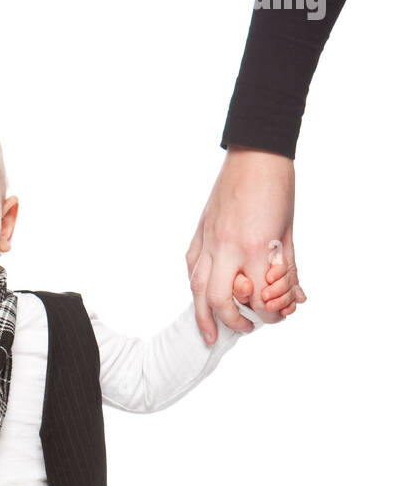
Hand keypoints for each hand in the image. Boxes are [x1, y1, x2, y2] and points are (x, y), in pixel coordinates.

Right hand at [185, 147, 305, 343]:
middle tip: (245, 329)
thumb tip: (293, 297)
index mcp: (254, 247)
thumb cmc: (277, 188)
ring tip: (209, 332)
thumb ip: (287, 267)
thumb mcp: (289, 231)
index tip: (276, 315)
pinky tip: (202, 296)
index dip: (270, 314)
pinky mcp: (200, 232)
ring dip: (203, 315)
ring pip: (197, 288)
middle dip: (231, 322)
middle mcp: (226, 247)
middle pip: (219, 301)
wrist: (256, 152)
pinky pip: (192, 267)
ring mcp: (208, 240)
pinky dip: (197, 286)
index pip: (259, 297)